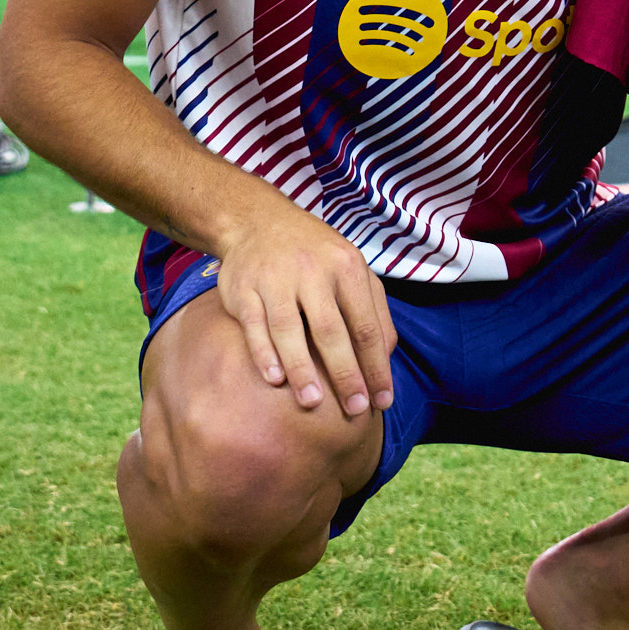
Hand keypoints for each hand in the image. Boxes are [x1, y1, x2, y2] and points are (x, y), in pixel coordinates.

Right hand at [213, 200, 394, 420]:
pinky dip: (264, 353)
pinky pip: (254, 324)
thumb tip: (386, 357)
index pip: (366, 325)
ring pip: (289, 329)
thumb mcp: (351, 268)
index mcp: (346, 267)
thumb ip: (373, 308)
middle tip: (355, 409)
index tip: (382, 400)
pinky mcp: (242, 288)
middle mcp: (311, 271)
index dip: (376, 366)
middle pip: (331, 331)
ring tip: (313, 403)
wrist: (258, 220)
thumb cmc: (315, 255)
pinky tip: (274, 379)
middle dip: (345, 374)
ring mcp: (274, 278)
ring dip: (302, 370)